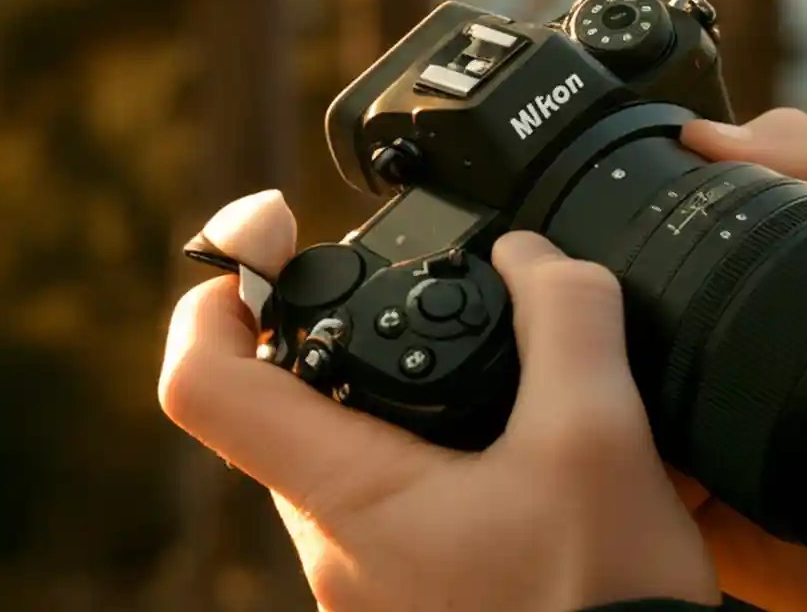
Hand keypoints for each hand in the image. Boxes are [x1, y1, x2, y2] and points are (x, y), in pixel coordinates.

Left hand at [159, 195, 717, 610]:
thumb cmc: (600, 602)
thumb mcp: (598, 439)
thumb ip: (567, 318)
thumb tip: (531, 257)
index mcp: (350, 495)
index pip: (206, 383)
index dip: (216, 289)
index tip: (273, 232)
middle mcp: (343, 543)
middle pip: (299, 398)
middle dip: (361, 324)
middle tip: (441, 290)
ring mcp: (383, 575)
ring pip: (368, 444)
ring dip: (427, 387)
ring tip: (523, 372)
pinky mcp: (427, 591)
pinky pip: (416, 492)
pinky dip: (463, 443)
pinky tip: (547, 442)